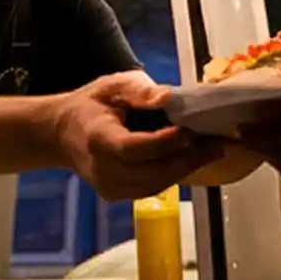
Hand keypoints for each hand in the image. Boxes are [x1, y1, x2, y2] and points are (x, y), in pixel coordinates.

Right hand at [53, 70, 222, 199]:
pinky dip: (173, 175)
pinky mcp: (116, 194)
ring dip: (186, 168)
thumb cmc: (91, 105)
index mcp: (97, 138)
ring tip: (212, 150)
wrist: (62, 133)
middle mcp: (101, 168)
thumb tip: (166, 97)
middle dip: (187, 159)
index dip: (165, 143)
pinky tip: (191, 160)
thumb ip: (139, 90)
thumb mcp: (112, 85)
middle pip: (150, 172)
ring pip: (155, 185)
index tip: (191, 132)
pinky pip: (151, 189)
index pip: (134, 148)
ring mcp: (107, 186)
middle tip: (218, 144)